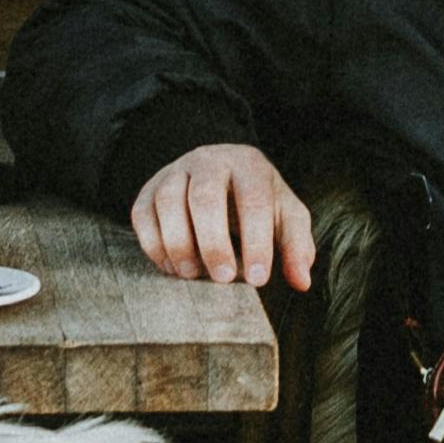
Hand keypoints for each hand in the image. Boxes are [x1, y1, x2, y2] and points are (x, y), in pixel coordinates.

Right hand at [131, 142, 315, 290]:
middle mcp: (208, 161)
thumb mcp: (285, 217)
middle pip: (205, 196)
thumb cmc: (258, 201)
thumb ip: (296, 246)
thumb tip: (302, 281)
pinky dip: (153, 244)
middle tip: (223, 280)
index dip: (256, 240)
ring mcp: (174, 172)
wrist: (221, 174)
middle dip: (213, 242)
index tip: (258, 279)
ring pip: (168, 202)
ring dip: (178, 243)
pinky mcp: (148, 190)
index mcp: (248, 164)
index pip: (254, 199)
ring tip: (192, 275)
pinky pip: (142, 214)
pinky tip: (172, 267)